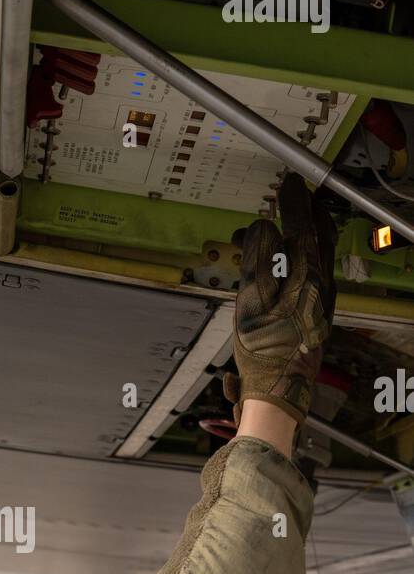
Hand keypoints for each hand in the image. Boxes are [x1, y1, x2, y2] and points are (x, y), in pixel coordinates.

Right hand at [224, 173, 336, 425]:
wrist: (281, 392)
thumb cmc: (265, 352)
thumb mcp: (251, 303)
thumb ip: (257, 260)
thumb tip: (262, 227)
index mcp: (308, 277)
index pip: (303, 227)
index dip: (294, 202)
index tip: (289, 182)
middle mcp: (321, 286)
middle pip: (320, 238)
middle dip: (307, 213)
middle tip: (296, 195)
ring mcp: (323, 301)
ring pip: (319, 255)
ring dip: (304, 235)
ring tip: (286, 225)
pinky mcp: (318, 315)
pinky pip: (315, 274)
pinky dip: (303, 258)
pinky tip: (290, 264)